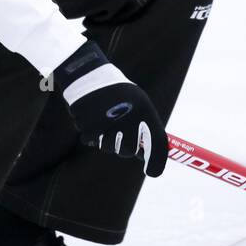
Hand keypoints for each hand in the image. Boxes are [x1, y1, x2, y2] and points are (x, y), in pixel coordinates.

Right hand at [51, 41, 167, 176]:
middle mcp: (127, 117)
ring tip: (105, 120)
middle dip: (124, 147)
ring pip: (109, 147)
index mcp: (144, 110)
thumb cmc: (117, 92)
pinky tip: (92, 117)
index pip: (157, 142)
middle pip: (128, 151)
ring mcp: (107, 122)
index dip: (156, 162)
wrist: (88, 73)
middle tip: (119, 135)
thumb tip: (145, 154)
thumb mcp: (138, 103)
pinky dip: (91, 132)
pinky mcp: (88, 125)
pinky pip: (91, 140)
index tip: (152, 172)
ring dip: (106, 139)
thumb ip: (144, 126)